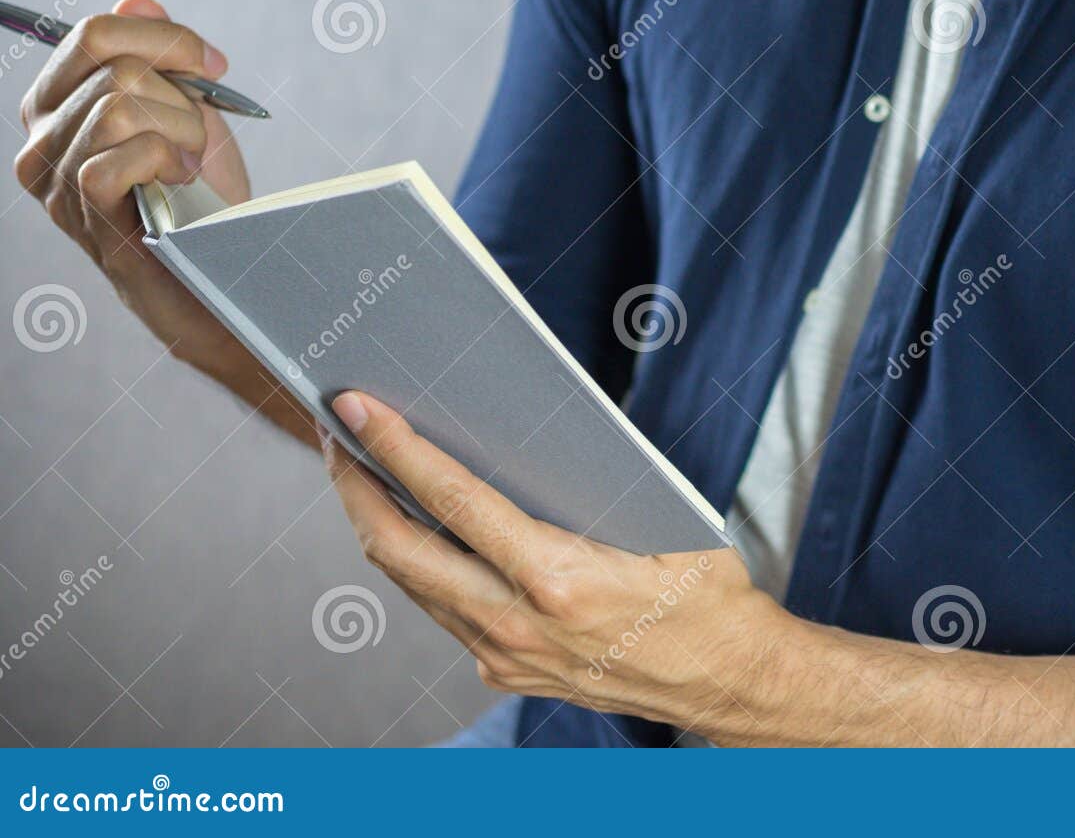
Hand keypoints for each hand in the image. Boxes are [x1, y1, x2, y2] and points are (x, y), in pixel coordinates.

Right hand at [13, 0, 253, 375]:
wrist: (216, 270)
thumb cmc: (198, 196)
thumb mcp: (185, 112)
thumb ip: (157, 57)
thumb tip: (139, 1)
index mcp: (58, 105)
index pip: (95, 32)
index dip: (168, 40)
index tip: (214, 66)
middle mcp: (40, 140)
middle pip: (114, 67)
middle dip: (181, 95)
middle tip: (200, 138)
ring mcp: (53, 181)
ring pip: (119, 105)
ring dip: (180, 131)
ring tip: (190, 165)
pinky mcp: (82, 216)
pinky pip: (117, 154)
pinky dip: (164, 159)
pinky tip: (181, 182)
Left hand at [322, 390, 784, 732]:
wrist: (728, 680)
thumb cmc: (707, 595)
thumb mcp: (660, 523)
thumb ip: (587, 490)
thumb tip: (521, 435)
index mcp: (557, 580)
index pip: (451, 502)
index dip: (395, 449)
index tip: (358, 407)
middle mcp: (518, 626)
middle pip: (398, 551)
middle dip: (353, 485)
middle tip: (333, 431)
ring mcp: (505, 656)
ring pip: (411, 584)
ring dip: (378, 524)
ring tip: (360, 469)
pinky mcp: (506, 671)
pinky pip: (442, 608)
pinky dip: (418, 561)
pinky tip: (415, 526)